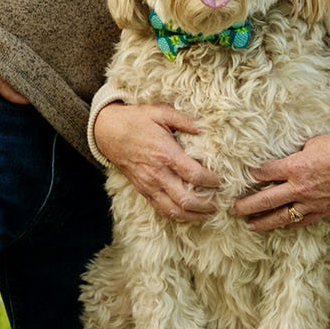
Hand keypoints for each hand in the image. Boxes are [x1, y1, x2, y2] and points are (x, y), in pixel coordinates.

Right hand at [92, 101, 219, 221]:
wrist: (107, 132)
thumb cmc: (136, 120)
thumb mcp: (161, 112)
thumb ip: (185, 120)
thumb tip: (206, 128)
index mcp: (165, 154)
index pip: (194, 175)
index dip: (211, 181)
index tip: (222, 180)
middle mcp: (157, 174)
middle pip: (186, 199)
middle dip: (206, 205)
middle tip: (220, 202)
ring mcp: (148, 185)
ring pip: (174, 210)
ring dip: (194, 215)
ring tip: (209, 213)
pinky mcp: (143, 191)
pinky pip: (161, 210)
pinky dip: (177, 216)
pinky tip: (190, 214)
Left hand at [235, 132, 329, 231]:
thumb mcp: (312, 143)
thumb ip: (294, 154)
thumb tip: (282, 159)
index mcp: (295, 167)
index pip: (264, 173)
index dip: (252, 176)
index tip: (244, 178)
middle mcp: (299, 187)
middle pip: (265, 200)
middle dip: (246, 206)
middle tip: (232, 210)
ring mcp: (310, 202)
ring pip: (280, 216)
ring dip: (262, 222)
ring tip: (249, 225)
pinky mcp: (322, 210)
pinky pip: (300, 221)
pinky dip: (287, 224)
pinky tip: (278, 226)